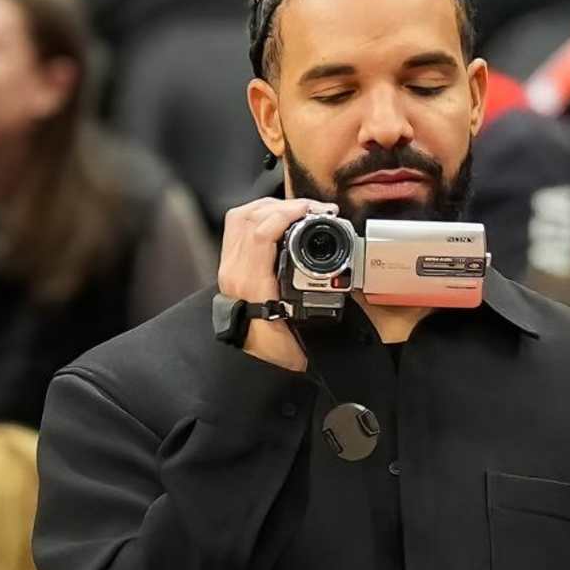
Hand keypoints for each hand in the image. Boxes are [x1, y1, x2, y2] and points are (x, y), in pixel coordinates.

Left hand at [218, 198, 332, 371]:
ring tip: (297, 209)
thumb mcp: (304, 326)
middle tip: (313, 208)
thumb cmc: (277, 350)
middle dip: (285, 204)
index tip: (315, 210)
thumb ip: (319, 301)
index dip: (289, 213)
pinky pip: (237, 227)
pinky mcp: (229, 266)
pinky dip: (257, 214)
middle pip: (250, 217)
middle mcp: (236, 271)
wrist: (252, 365)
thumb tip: (340, 277)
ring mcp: (229, 267)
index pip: (262, 232)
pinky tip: (277, 217)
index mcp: (252, 284)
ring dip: (269, 206)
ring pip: (241, 218)